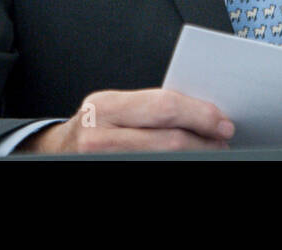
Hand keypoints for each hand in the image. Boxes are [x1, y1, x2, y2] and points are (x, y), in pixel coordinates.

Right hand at [20, 88, 234, 153]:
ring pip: (165, 160)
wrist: (59, 151)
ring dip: (196, 155)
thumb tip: (202, 111)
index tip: (222, 121)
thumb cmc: (95, 126)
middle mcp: (99, 137)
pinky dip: (177, 165)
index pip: (164, 106)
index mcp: (105, 106)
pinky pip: (154, 169)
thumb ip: (150, 106)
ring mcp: (103, 162)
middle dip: (203, 140)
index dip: (200, 114)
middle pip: (169, 139)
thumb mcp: (115, 108)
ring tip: (209, 151)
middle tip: (222, 140)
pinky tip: (188, 161)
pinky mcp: (111, 174)